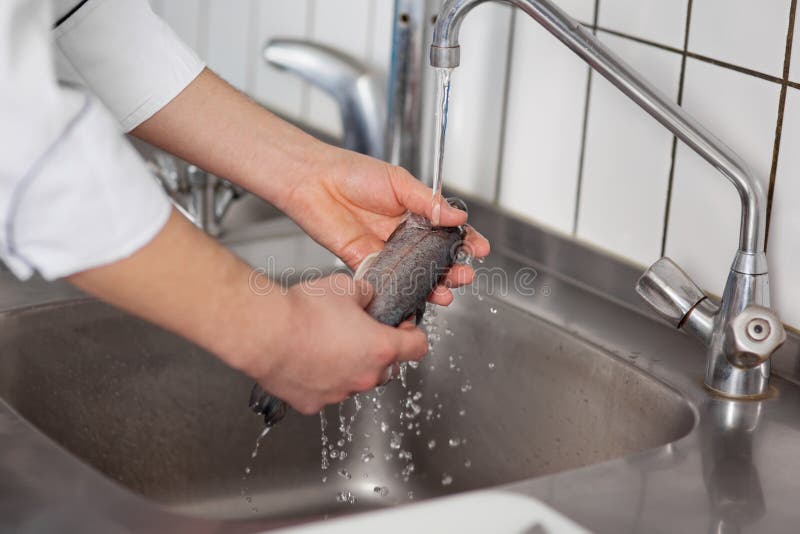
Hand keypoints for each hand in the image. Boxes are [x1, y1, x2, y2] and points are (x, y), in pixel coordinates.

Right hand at [243, 274, 428, 413]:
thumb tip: (368, 296)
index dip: (412, 334)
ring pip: (355, 381)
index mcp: (381, 348)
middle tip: (359, 332)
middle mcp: (365, 377)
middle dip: (378, 351)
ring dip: (349, 366)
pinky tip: (308, 360)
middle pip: (387, 368)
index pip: (418, 347)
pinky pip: (326, 392)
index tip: (402, 327)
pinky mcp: (313, 404)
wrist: (264, 332)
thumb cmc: (303, 310)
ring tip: (327, 344)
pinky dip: (322, 380)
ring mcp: (339, 394)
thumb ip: (366, 293)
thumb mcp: (345, 286)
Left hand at [276, 147, 490, 305]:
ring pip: (415, 274)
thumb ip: (428, 202)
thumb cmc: (352, 173)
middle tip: (465, 274)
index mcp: (413, 212)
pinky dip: (403, 292)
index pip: (446, 230)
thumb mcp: (398, 182)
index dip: (465, 241)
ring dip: (433, 285)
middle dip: (453, 268)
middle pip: (434, 258)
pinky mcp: (366, 264)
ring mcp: (385, 251)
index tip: (480, 248)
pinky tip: (416, 297)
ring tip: (447, 292)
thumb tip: (458, 216)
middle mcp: (401, 234)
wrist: (314, 181)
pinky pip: (388, 282)